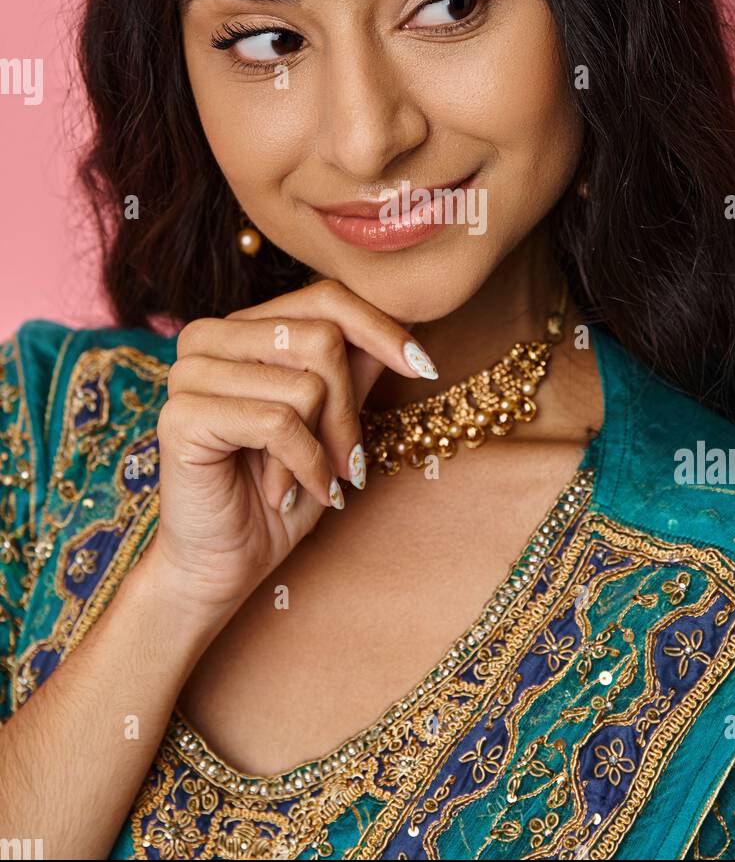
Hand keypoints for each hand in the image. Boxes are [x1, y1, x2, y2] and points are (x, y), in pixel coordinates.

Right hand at [147, 278, 437, 618]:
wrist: (220, 564)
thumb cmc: (279, 493)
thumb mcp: (331, 423)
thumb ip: (354, 368)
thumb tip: (405, 313)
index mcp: (240, 328)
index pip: (324, 297)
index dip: (381, 328)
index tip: (424, 365)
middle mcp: (208, 338)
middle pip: (322, 337)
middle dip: (350, 409)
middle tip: (347, 463)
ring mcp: (189, 373)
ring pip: (307, 382)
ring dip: (325, 446)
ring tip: (311, 480)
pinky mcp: (183, 415)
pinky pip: (279, 423)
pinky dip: (303, 466)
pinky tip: (289, 495)